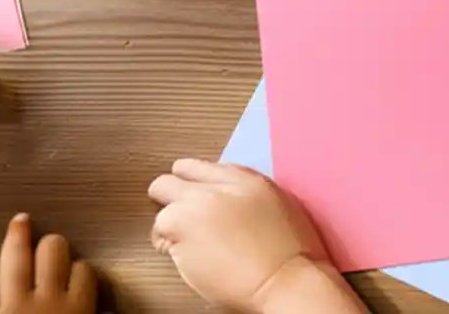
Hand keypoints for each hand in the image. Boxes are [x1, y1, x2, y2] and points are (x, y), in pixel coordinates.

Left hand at [0, 214, 97, 313]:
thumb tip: (109, 312)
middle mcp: (46, 301)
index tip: (80, 270)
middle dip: (53, 245)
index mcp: (77, 311)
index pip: (85, 275)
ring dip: (18, 237)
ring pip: (17, 260)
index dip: (81, 269)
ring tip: (20, 221)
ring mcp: (11, 305)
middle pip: (52, 255)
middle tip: (52, 241)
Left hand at [149, 159, 359, 312]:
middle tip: (181, 221)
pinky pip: (158, 232)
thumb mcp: (277, 207)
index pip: (199, 168)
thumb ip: (245, 195)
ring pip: (161, 206)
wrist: (284, 281)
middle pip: (171, 179)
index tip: (192, 200)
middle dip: (170, 199)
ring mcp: (196, 203)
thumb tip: (224, 198)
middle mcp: (217, 186)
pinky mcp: (179, 225)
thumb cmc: (290, 256)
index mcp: (245, 179)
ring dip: (170, 225)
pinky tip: (190, 259)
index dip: (191, 186)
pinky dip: (167, 246)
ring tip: (192, 247)